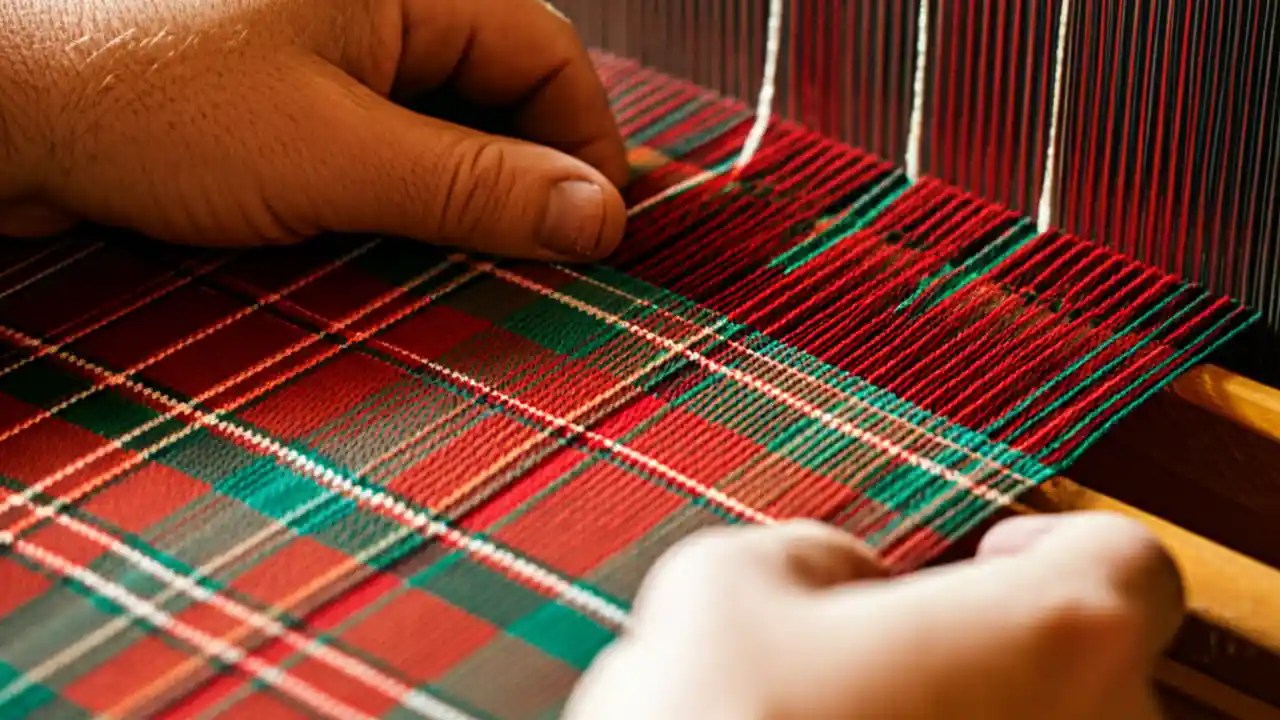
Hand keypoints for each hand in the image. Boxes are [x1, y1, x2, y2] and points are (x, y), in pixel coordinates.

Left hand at [0, 0, 627, 258]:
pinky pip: (390, 145)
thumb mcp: (330, 153)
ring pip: (450, 124)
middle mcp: (379, 3)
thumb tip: (597, 216)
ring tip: (473, 264)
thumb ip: (472, 186)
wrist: (2, 114)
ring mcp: (336, 50)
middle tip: (542, 263)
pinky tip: (405, 247)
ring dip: (469, 196)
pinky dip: (411, 198)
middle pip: (504, 88)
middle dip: (528, 177)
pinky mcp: (298, 98)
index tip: (597, 235)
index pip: (547, 53)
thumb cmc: (145, 102)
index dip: (586, 146)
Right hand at [565, 513, 1183, 719]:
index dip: (1053, 544)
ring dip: (960, 718)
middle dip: (982, 646)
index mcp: (1053, 636)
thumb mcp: (728, 587)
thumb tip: (834, 578)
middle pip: (1076, 662)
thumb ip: (807, 553)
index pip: (1125, 561)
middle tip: (882, 653)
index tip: (995, 553)